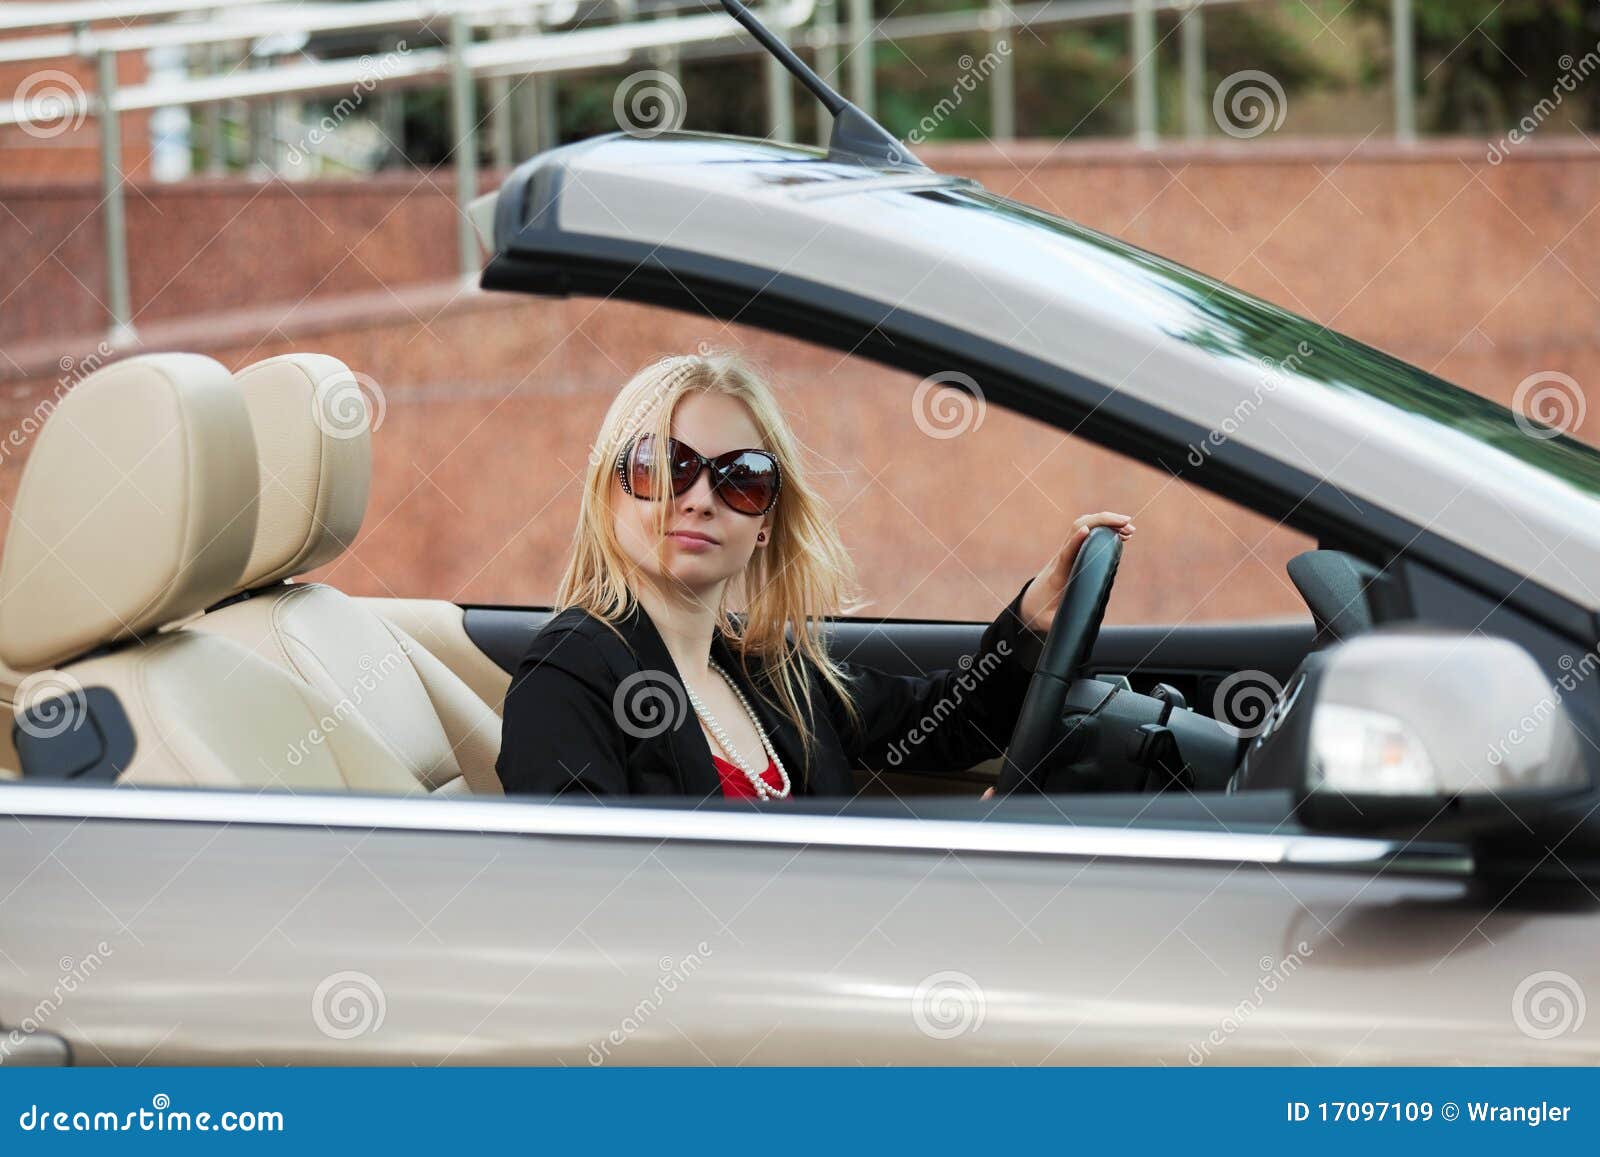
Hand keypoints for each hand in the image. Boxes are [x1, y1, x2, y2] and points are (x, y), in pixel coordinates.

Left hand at [1018, 511, 1134, 633]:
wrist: (1030, 603)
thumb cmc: (1041, 613)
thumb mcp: (1049, 622)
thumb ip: (1060, 623)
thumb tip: (1076, 632)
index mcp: (1057, 574)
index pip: (1065, 553)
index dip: (1075, 541)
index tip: (1086, 531)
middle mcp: (1061, 557)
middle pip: (1078, 528)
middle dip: (1102, 522)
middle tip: (1127, 526)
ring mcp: (1067, 552)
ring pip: (1084, 526)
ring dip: (1106, 523)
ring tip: (1130, 529)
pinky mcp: (1073, 552)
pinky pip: (1088, 533)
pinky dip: (1105, 529)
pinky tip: (1121, 534)